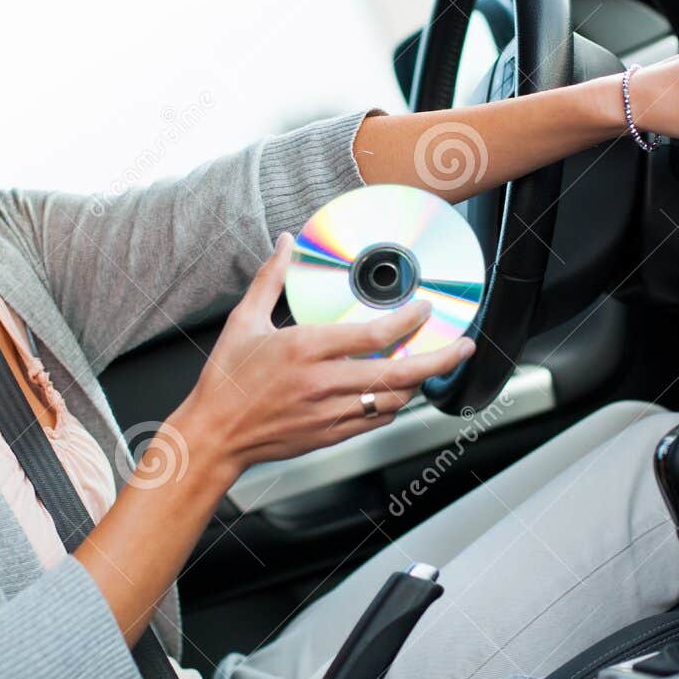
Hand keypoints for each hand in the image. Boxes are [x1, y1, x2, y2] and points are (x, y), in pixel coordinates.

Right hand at [172, 231, 475, 477]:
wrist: (214, 434)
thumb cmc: (226, 380)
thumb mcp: (244, 321)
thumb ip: (271, 278)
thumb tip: (285, 243)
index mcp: (304, 349)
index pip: (373, 335)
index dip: (409, 321)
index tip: (424, 309)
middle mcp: (321, 383)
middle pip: (398, 373)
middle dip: (439, 359)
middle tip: (463, 345)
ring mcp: (329, 413)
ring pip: (394, 400)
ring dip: (419, 382)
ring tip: (432, 364)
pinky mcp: (330, 434)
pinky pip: (376, 420)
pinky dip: (395, 404)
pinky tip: (398, 390)